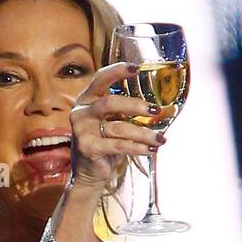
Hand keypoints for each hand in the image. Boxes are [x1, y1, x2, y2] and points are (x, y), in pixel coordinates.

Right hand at [69, 62, 165, 191]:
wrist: (89, 173)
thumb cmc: (105, 143)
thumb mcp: (113, 122)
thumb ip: (126, 111)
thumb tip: (159, 107)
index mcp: (87, 99)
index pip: (101, 79)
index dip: (118, 71)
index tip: (137, 68)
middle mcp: (81, 112)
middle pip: (110, 103)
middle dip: (136, 106)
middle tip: (156, 111)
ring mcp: (82, 131)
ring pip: (118, 128)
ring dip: (144, 133)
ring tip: (161, 139)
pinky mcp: (87, 148)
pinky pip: (118, 145)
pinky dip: (137, 147)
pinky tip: (151, 149)